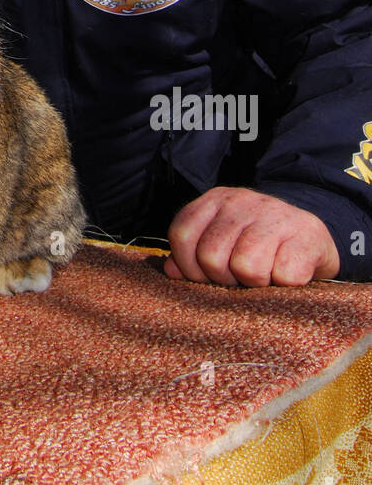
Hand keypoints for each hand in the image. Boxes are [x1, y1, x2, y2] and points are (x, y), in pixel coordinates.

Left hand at [163, 186, 339, 286]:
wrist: (314, 239)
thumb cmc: (261, 247)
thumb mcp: (224, 243)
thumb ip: (193, 253)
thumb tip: (172, 271)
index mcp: (216, 200)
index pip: (181, 234)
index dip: (190, 266)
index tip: (207, 277)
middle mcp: (243, 200)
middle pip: (211, 255)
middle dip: (225, 279)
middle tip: (242, 278)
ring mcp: (276, 214)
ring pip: (247, 266)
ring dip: (256, 283)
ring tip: (265, 276)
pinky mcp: (307, 235)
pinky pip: (284, 275)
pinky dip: (285, 285)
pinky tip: (288, 275)